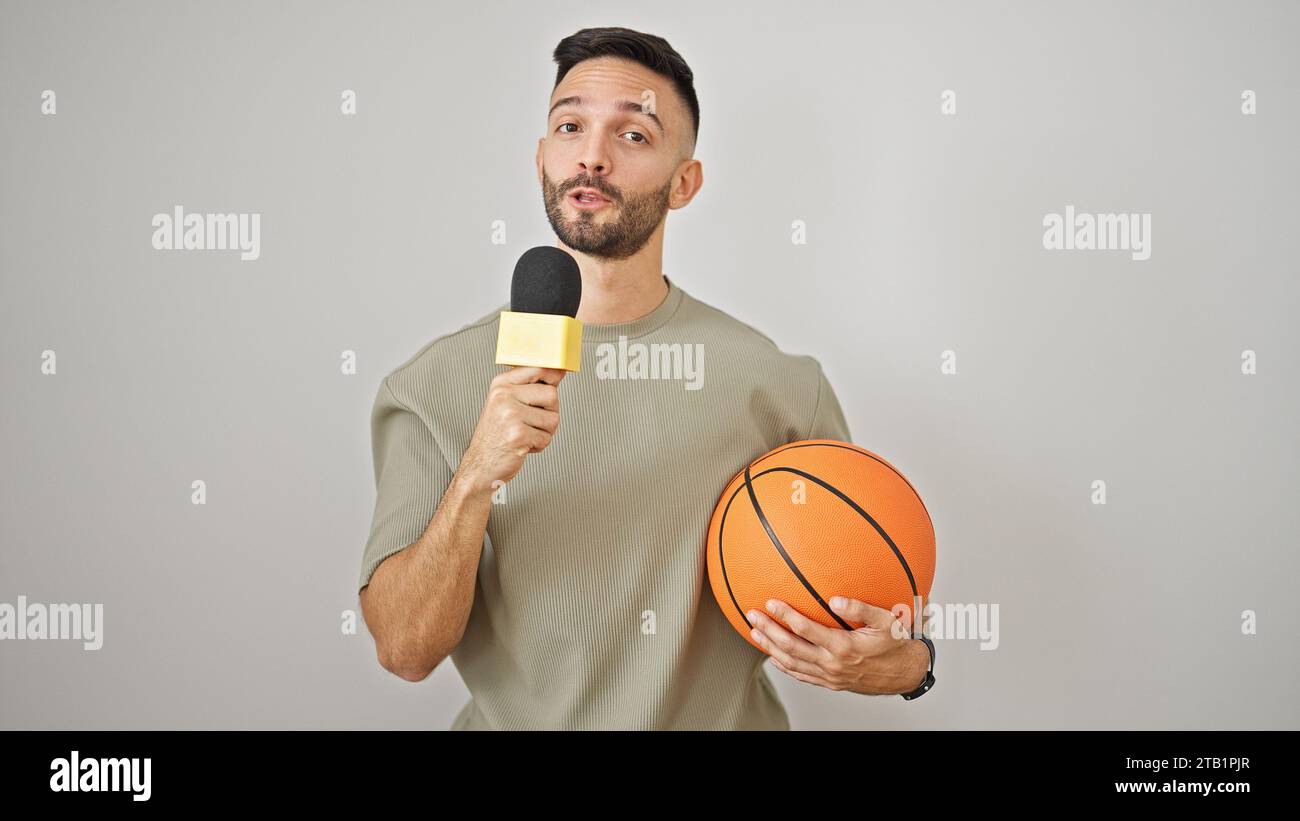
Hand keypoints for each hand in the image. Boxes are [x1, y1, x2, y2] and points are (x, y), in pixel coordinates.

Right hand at [458, 366, 564, 488]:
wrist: (481, 465)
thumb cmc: (496, 435)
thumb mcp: (506, 403)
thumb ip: (531, 386)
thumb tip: (557, 372)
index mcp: (501, 384)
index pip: (539, 368)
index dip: (553, 376)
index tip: (556, 379)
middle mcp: (503, 396)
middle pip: (552, 395)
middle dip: (549, 412)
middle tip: (529, 422)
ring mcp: (510, 415)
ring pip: (553, 418)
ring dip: (544, 432)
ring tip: (524, 434)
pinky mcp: (517, 435)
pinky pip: (546, 437)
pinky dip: (539, 445)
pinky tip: (522, 444)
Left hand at [746, 596, 928, 694]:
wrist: (905, 673)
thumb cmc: (896, 643)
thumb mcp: (886, 620)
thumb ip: (859, 608)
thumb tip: (834, 599)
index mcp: (843, 646)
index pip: (805, 629)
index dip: (785, 615)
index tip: (770, 602)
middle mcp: (833, 664)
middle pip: (791, 647)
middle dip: (768, 630)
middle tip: (752, 616)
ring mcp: (830, 676)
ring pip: (792, 663)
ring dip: (770, 648)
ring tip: (754, 633)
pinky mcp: (831, 683)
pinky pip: (802, 676)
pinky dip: (784, 666)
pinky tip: (773, 656)